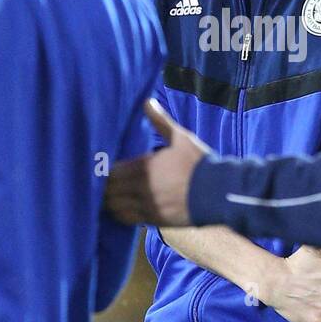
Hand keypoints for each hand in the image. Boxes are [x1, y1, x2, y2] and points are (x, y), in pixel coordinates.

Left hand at [105, 100, 208, 226]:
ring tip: (110, 196)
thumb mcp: (181, 138)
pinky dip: (121, 214)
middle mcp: (141, 188)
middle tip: (103, 183)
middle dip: (104, 187)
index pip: (111, 172)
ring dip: (110, 201)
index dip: (104, 171)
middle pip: (109, 191)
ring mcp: (147, 206)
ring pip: (115, 207)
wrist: (218, 192)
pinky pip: (128, 219)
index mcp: (144, 167)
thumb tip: (147, 101)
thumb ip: (161, 121)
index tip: (103, 168)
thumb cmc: (199, 163)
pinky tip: (122, 208)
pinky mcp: (155, 220)